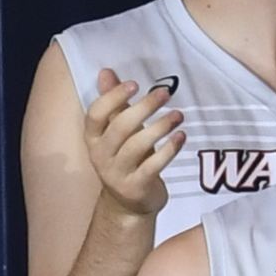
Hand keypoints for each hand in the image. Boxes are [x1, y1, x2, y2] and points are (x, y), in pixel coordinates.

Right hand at [86, 68, 184, 218]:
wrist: (128, 203)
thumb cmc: (126, 159)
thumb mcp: (117, 131)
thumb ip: (113, 104)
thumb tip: (106, 72)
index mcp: (93, 139)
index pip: (95, 115)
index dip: (113, 97)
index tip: (135, 84)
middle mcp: (100, 156)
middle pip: (119, 128)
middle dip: (143, 108)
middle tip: (165, 93)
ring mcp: (117, 174)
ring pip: (136, 146)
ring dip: (159, 127)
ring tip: (178, 115)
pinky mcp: (136, 187)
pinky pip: (153, 166)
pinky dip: (169, 150)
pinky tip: (181, 136)